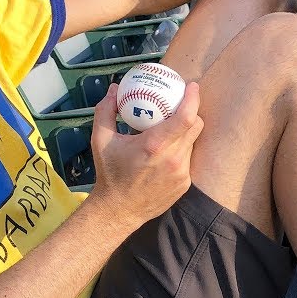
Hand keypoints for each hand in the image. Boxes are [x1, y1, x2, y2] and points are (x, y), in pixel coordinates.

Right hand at [89, 82, 203, 227]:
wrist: (118, 210)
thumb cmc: (109, 173)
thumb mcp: (101, 141)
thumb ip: (106, 111)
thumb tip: (114, 89)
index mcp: (154, 146)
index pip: (185, 117)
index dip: (193, 99)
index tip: (192, 86)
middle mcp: (173, 159)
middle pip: (195, 126)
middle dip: (192, 111)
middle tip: (179, 105)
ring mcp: (181, 173)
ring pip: (192, 142)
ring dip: (185, 132)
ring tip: (170, 129)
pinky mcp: (185, 184)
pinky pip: (188, 159)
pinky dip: (180, 151)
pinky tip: (165, 153)